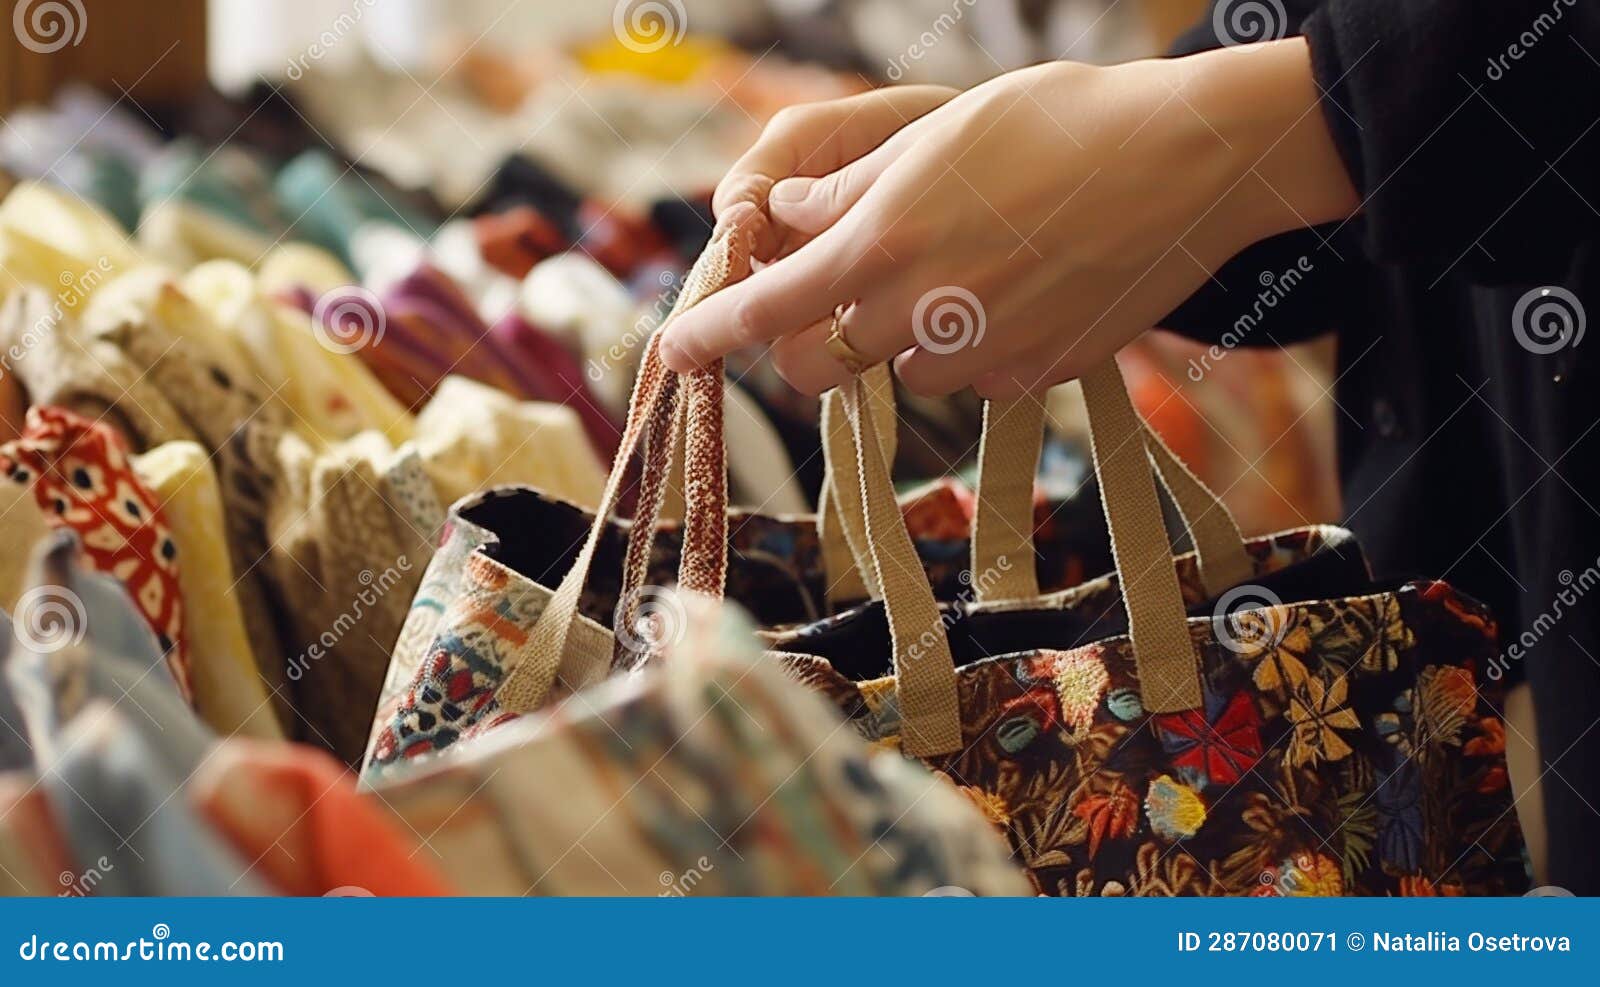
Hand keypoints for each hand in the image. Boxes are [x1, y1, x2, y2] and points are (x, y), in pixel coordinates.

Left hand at [661, 38, 1358, 397]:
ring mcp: (981, 353)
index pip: (769, 307)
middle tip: (841, 298)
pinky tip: (1025, 287)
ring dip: (908, 336)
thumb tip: (786, 212)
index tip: (672, 351)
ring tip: (974, 262)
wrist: (1186, 162)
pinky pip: (977, 377)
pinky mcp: (1035, 377)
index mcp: (884, 241)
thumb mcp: (937, 134)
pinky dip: (979, 346)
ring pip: (905, 371)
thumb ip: (851, 187)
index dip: (710, 334)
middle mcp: (922, 311)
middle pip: (823, 366)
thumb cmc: (1057, 124)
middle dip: (813, 343)